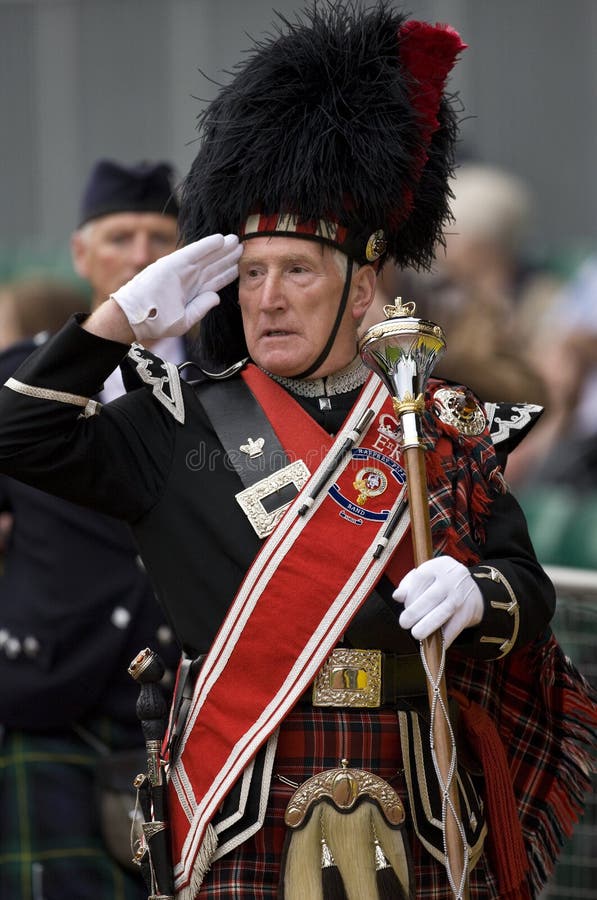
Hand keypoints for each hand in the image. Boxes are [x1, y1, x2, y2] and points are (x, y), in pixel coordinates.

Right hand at [111, 233, 242, 340]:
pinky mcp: (173, 264)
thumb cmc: (156, 322)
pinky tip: (220, 239)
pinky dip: (206, 245)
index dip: (227, 272)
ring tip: (237, 240)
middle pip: (212, 266)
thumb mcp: (184, 320)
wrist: (134, 317)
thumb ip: (201, 307)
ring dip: (221, 249)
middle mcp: (187, 280)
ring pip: (206, 258)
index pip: (214, 281)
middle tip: (244, 246)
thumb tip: (217, 296)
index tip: (240, 265)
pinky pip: (193, 252)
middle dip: (227, 257)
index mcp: (191, 293)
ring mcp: (180, 270)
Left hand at [393, 556, 482, 647]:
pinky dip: (445, 638)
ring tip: (417, 634)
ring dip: (428, 625)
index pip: (420, 578)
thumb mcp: (427, 575)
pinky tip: (436, 645)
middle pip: (431, 597)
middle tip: (404, 623)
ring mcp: (461, 596)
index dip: (409, 593)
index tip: (403, 604)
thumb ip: (409, 584)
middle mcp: (451, 580)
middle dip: (415, 612)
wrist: (473, 588)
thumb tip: (397, 596)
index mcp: (439, 566)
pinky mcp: (468, 612)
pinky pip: (455, 627)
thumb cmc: (441, 582)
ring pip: (443, 612)